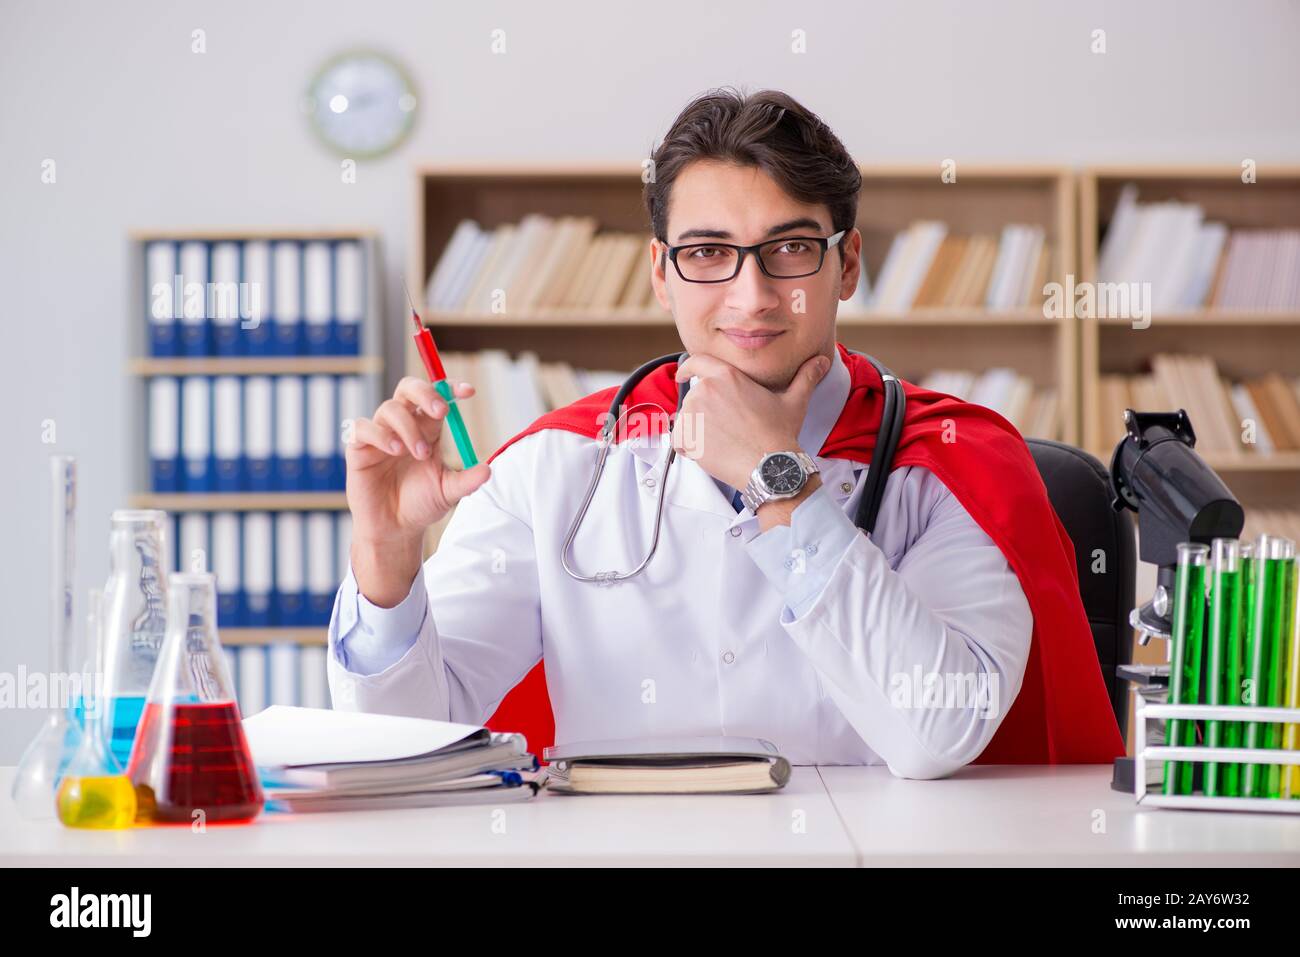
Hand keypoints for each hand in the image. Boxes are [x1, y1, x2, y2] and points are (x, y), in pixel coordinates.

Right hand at [345, 376, 489, 604]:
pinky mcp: (359, 448)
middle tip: (441, 412)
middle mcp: (403, 426)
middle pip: (409, 388)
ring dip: (408, 427)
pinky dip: (381, 434)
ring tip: (420, 454)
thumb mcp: (449, 492)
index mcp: (427, 430)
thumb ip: (467, 481)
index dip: (450, 388)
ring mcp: (380, 434)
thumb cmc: (420, 505)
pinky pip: (362, 427)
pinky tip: (394, 451)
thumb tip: (488, 470)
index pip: (437, 397)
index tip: (469, 392)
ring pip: (390, 408)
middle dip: (426, 393)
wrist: (395, 529)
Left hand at [670, 352, 831, 489]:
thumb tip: (822, 361)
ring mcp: (693, 414)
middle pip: (695, 397)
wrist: (769, 467)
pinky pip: (680, 440)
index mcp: (726, 376)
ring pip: (687, 420)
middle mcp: (705, 391)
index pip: (697, 362)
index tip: (683, 375)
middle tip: (726, 429)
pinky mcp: (685, 437)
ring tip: (724, 442)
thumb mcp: (794, 401)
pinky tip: (713, 452)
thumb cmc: (779, 435)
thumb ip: (805, 377)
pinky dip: (690, 448)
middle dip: (705, 412)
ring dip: (698, 430)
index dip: (688, 368)